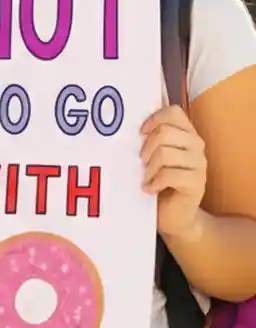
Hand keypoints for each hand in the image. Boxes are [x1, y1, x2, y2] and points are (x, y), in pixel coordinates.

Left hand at [141, 104, 208, 239]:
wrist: (173, 216)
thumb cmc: (157, 181)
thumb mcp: (151, 156)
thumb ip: (148, 137)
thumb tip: (128, 115)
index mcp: (186, 133)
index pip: (173, 112)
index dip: (153, 119)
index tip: (140, 133)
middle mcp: (196, 145)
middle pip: (165, 131)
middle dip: (146, 147)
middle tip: (141, 162)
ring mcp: (199, 164)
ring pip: (165, 153)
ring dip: (149, 168)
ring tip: (146, 177)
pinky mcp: (197, 183)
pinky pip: (170, 175)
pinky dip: (154, 182)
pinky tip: (150, 189)